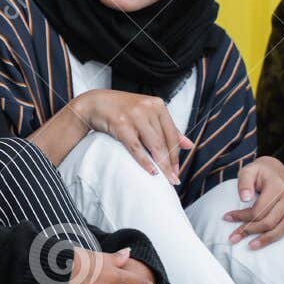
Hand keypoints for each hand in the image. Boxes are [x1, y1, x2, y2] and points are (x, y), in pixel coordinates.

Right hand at [73, 89, 194, 183]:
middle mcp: (148, 109)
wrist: (94, 103)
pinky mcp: (121, 124)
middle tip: (173, 179)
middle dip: (170, 163)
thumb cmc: (121, 109)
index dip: (176, 154)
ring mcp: (134, 116)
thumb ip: (166, 128)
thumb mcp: (146, 114)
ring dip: (160, 164)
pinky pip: (136, 147)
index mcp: (158, 105)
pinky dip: (144, 161)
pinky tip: (151, 170)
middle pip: (164, 141)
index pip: (172, 133)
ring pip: (153, 145)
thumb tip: (188, 145)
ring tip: (165, 178)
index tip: (177, 169)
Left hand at [225, 156, 283, 249]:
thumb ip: (244, 183)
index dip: (242, 216)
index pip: (259, 209)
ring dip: (269, 239)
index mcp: (278, 186)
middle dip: (250, 230)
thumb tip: (245, 198)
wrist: (275, 168)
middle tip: (234, 237)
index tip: (227, 218)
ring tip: (253, 246)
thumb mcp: (248, 171)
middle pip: (270, 221)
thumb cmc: (260, 171)